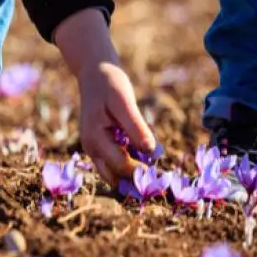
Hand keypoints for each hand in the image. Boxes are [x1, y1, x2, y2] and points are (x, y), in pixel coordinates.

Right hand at [54, 9, 155, 184]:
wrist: (93, 73)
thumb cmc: (110, 85)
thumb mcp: (125, 102)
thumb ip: (136, 127)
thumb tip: (151, 152)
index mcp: (95, 139)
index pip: (122, 166)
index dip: (143, 173)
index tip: (165, 177)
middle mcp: (91, 148)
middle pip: (114, 176)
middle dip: (136, 181)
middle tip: (161, 183)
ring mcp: (93, 148)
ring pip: (112, 173)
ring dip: (132, 175)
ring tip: (154, 172)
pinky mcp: (99, 144)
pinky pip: (113, 163)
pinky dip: (128, 164)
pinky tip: (143, 157)